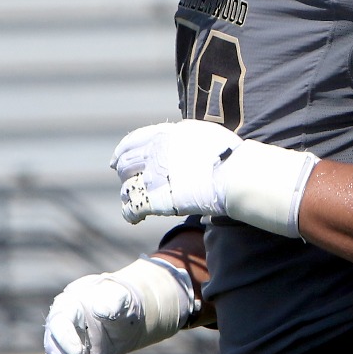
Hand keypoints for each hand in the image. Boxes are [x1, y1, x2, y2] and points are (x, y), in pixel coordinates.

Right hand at [42, 258, 195, 353]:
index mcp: (68, 307)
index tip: (78, 353)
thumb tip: (102, 311)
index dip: (65, 340)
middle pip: (54, 348)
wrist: (122, 315)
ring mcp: (63, 346)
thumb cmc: (120, 301)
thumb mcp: (121, 297)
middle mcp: (59, 328)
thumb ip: (114, 301)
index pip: (59, 324)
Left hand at [111, 119, 318, 236]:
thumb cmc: (230, 157)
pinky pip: (132, 207)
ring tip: (133, 202)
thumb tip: (183, 141)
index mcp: (166, 135)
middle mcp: (156, 152)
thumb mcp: (205, 134)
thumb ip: (187, 138)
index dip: (122, 151)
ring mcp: (154, 176)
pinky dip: (129, 213)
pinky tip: (134, 219)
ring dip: (128, 195)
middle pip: (127, 163)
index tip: (116, 159)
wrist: (235, 175)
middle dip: (124, 174)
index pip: (133, 140)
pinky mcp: (155, 198)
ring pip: (126, 187)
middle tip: (126, 182)